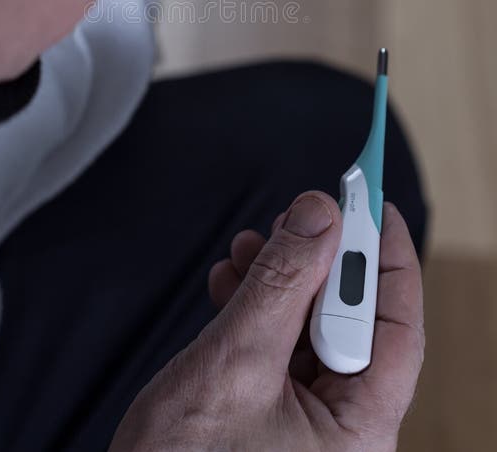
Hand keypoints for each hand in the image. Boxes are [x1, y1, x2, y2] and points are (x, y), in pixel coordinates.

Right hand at [109, 194, 424, 451]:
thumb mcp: (236, 362)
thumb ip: (281, 284)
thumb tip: (318, 217)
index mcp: (357, 430)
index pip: (396, 327)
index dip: (386, 257)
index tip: (371, 204)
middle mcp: (341, 426)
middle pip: (352, 321)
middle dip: (323, 263)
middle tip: (302, 216)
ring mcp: (305, 418)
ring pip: (311, 325)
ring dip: (283, 278)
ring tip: (254, 246)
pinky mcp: (270, 407)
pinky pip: (279, 341)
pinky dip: (258, 303)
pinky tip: (234, 279)